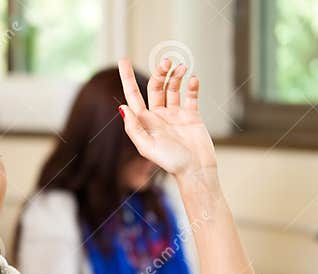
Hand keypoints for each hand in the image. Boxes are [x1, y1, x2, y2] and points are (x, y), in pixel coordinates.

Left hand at [117, 58, 216, 177]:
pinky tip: (193, 79)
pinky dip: (192, 86)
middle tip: (166, 62)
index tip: (123, 60)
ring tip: (181, 68)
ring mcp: (175, 114)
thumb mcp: (147, 146)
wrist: (196, 169)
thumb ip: (134, 127)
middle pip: (155, 87)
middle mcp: (158, 116)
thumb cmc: (170, 162)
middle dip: (159, 73)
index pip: (133, 95)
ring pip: (173, 88)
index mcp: (144, 122)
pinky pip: (190, 96)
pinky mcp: (191, 115)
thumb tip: (122, 107)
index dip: (127, 78)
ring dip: (175, 76)